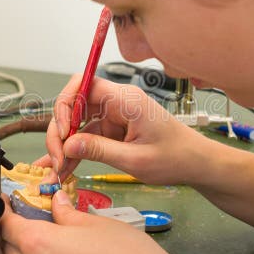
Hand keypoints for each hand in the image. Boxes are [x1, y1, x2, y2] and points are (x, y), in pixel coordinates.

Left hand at [0, 189, 196, 253]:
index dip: (2, 210)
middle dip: (8, 231)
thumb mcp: (93, 222)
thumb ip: (65, 212)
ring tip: (35, 240)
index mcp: (37, 243)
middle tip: (22, 217)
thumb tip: (55, 202)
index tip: (5, 202)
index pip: (5, 224)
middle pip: (4, 249)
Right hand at [40, 76, 200, 183]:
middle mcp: (117, 102)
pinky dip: (75, 151)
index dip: (65, 104)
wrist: (196, 164)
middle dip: (61, 131)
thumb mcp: (136, 159)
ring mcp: (114, 116)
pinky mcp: (113, 130)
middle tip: (57, 158)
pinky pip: (87, 136)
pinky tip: (64, 168)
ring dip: (65, 145)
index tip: (63, 130)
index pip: (84, 84)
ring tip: (57, 170)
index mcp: (126, 100)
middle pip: (74, 105)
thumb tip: (68, 145)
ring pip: (77, 124)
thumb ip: (99, 151)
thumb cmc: (176, 157)